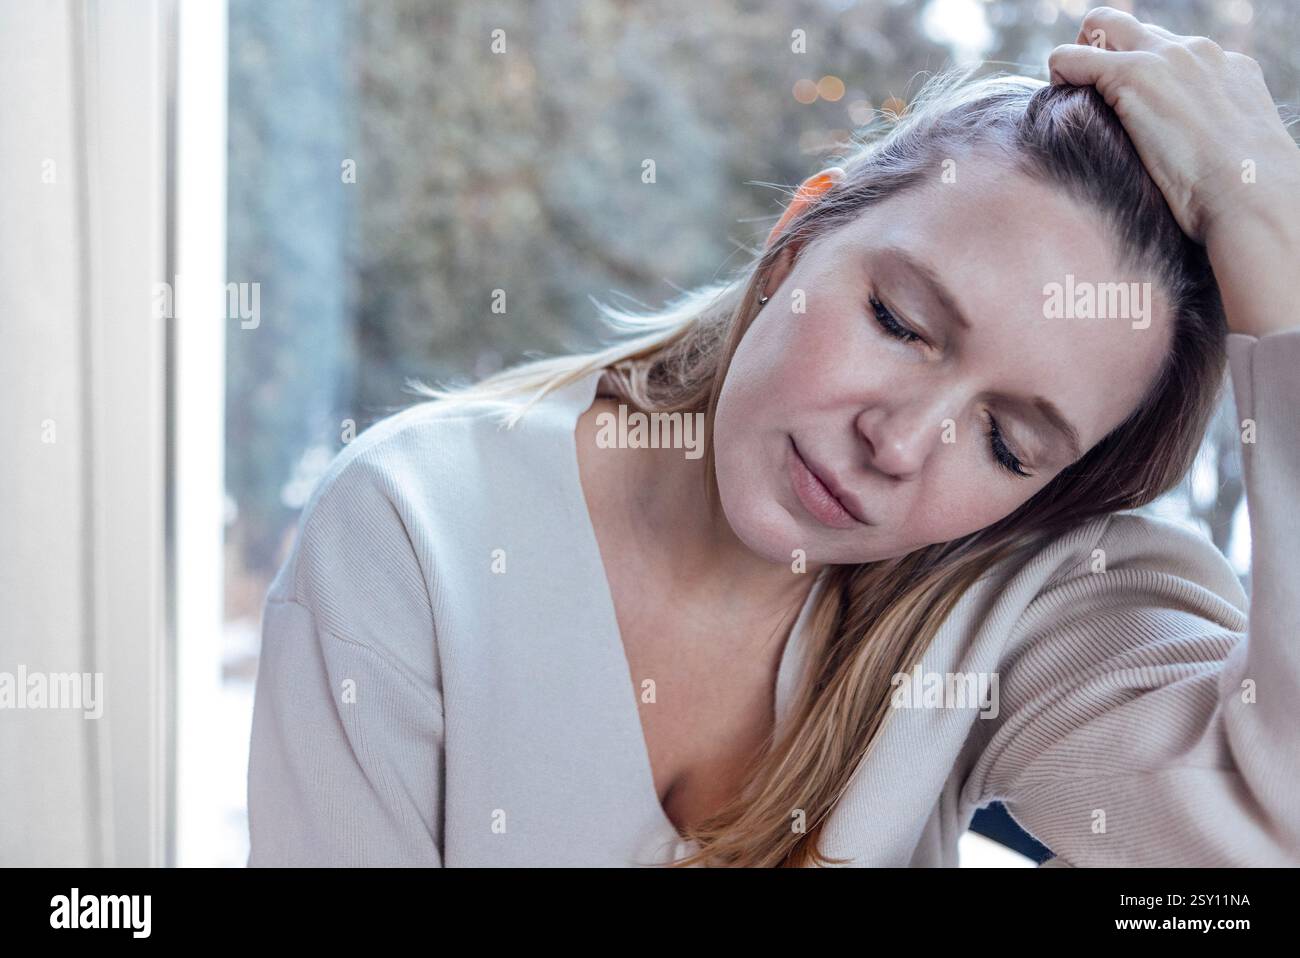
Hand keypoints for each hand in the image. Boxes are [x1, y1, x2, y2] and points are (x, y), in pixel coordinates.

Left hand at [1048, 6, 1299, 244]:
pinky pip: (1073, 56)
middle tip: (1085, 95)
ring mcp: (1165, 58)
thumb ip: (1208, 140)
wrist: (1251, 195)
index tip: (1122, 109)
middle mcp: (1196, 52)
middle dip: (1102, 52)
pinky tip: (1057, 101)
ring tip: (1070, 101)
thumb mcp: (1234, 156)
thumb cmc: (1243, 196)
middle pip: (1132, 28)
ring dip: (1079, 60)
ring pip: (1102, 27)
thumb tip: (1190, 165)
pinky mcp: (1132, 75)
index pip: (1168, 50)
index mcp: (1225, 69)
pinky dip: (1059, 73)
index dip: (1136, 74)